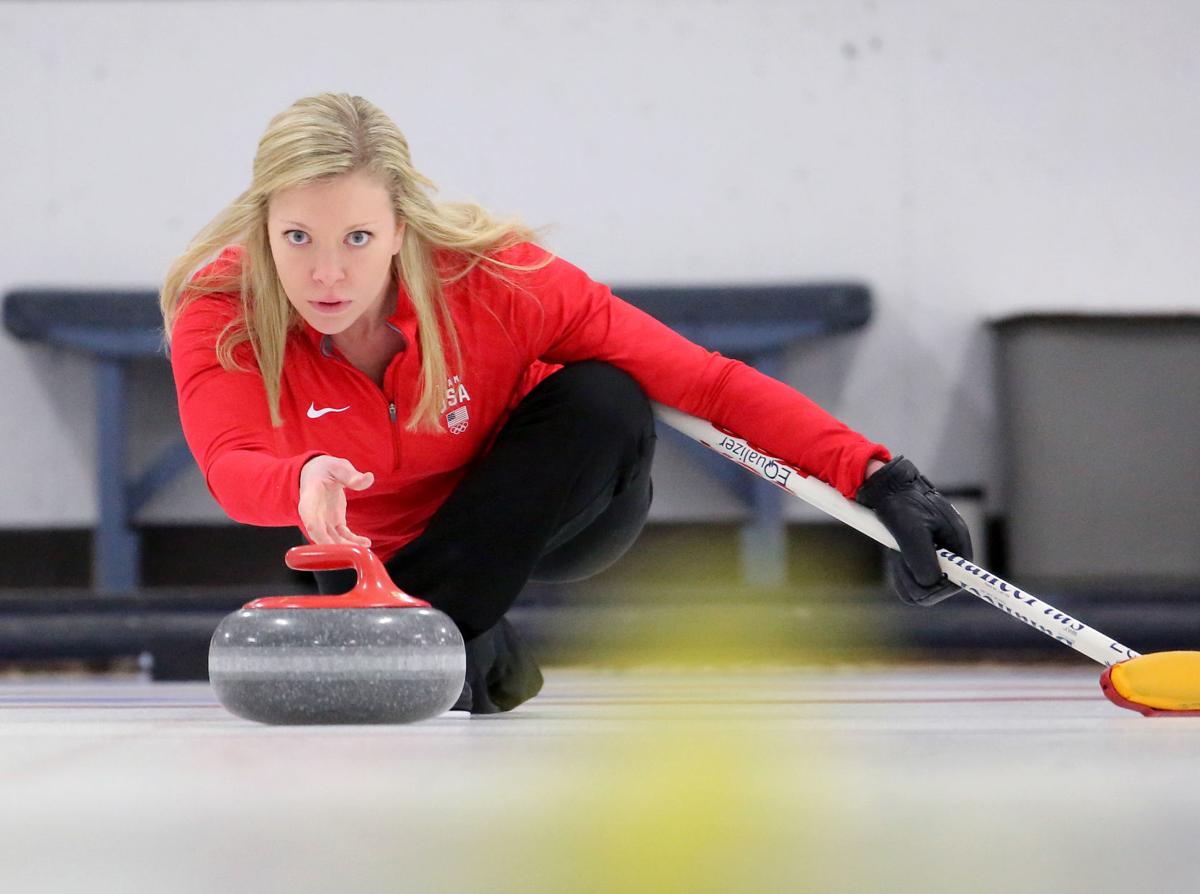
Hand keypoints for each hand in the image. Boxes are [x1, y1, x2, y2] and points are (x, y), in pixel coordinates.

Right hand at [298, 455, 374, 546]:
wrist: (319, 473)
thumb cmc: (325, 468)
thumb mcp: (337, 466)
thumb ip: (351, 474)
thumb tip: (368, 478)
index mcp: (310, 497)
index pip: (309, 515)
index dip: (315, 529)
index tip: (327, 540)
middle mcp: (314, 513)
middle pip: (319, 534)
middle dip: (334, 545)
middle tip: (352, 550)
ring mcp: (323, 521)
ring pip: (331, 539)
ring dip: (346, 547)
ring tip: (365, 547)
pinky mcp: (334, 523)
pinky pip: (342, 536)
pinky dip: (353, 541)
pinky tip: (366, 543)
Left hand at [855, 456, 972, 605]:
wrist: (885, 487)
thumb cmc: (901, 503)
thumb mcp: (912, 531)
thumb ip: (923, 560)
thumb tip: (929, 584)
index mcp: (956, 541)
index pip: (960, 579)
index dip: (940, 587)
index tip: (919, 582)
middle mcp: (949, 550)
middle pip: (937, 587)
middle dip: (916, 579)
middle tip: (900, 558)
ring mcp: (933, 553)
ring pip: (921, 585)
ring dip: (905, 575)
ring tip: (895, 551)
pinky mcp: (917, 554)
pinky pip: (910, 578)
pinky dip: (899, 570)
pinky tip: (893, 553)